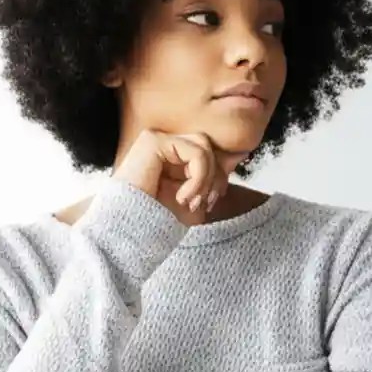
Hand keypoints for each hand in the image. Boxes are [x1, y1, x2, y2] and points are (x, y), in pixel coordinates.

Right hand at [111, 130, 246, 216]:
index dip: (218, 176)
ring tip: (192, 201)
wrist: (131, 232)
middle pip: (209, 147)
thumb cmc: (158, 220)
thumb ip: (213, 178)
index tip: (211, 203)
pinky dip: (198, 178)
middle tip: (205, 204)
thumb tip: (240, 155)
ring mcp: (156, 139)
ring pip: (204, 146)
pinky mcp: (153, 141)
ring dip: (206, 178)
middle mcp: (163, 144)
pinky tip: (183, 197)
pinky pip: (195, 153)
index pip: (208, 153)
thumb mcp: (195, 198)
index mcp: (171, 156)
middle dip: (215, 177)